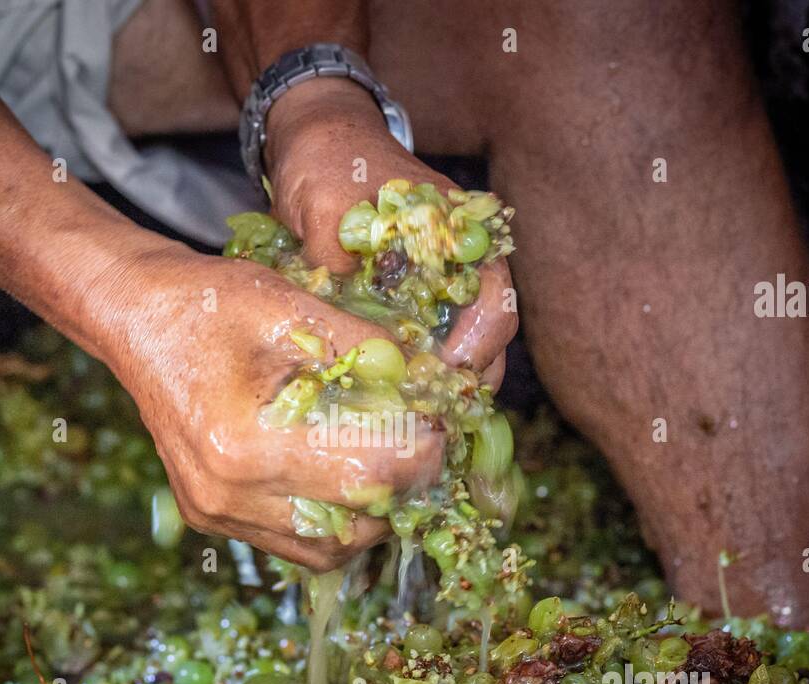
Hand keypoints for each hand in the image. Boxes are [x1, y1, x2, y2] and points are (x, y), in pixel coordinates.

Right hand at [87, 243, 444, 570]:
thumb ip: (373, 351)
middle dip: (406, 485)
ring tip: (386, 460)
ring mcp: (217, 513)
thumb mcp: (297, 308)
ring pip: (331, 549)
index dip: (424, 450)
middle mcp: (229, 494)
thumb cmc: (212, 304)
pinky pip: (296, 545)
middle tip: (421, 441)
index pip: (371, 475)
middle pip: (357, 524)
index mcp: (247, 443)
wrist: (137, 319)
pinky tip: (343, 474)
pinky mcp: (213, 518)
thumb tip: (438, 385)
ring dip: (373, 512)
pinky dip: (334, 520)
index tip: (438, 419)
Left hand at [265, 79, 515, 389]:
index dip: (478, 349)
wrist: (313, 139)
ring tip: (407, 420)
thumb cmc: (330, 163)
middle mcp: (461, 268)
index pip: (495, 305)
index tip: (443, 378)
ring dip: (438, 389)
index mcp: (463, 238)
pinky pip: (423, 350)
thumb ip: (339, 263)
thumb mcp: (329, 206)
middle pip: (485, 343)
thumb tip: (345, 326)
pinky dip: (412, 378)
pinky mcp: (406, 305)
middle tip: (425, 420)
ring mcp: (436, 288)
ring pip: (457, 354)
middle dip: (461, 387)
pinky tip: (387, 403)